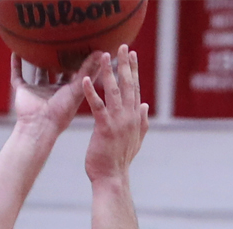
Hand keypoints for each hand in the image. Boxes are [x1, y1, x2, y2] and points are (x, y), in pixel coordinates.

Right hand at [13, 51, 104, 134]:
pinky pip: (18, 75)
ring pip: (38, 72)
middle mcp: (53, 91)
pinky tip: (16, 50)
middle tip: (63, 40)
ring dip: (37, 60)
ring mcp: (37, 91)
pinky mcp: (23, 91)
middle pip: (58, 71)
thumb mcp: (77, 88)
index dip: (82, 62)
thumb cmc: (61, 110)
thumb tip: (101, 53)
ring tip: (39, 43)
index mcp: (68, 92)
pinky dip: (16, 64)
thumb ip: (88, 70)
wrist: (39, 125)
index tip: (86, 46)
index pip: (77, 74)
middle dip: (60, 59)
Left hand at [83, 47, 148, 181]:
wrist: (113, 177)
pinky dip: (92, 92)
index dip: (134, 70)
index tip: (132, 55)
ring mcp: (118, 121)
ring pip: (113, 91)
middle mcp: (129, 116)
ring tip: (104, 55)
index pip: (135, 89)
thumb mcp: (135, 140)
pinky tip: (85, 78)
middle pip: (127, 85)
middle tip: (122, 46)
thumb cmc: (120, 161)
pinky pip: (98, 106)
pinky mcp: (105, 127)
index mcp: (135, 118)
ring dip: (108, 72)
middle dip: (124, 64)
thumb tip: (146, 106)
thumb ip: (142, 121)